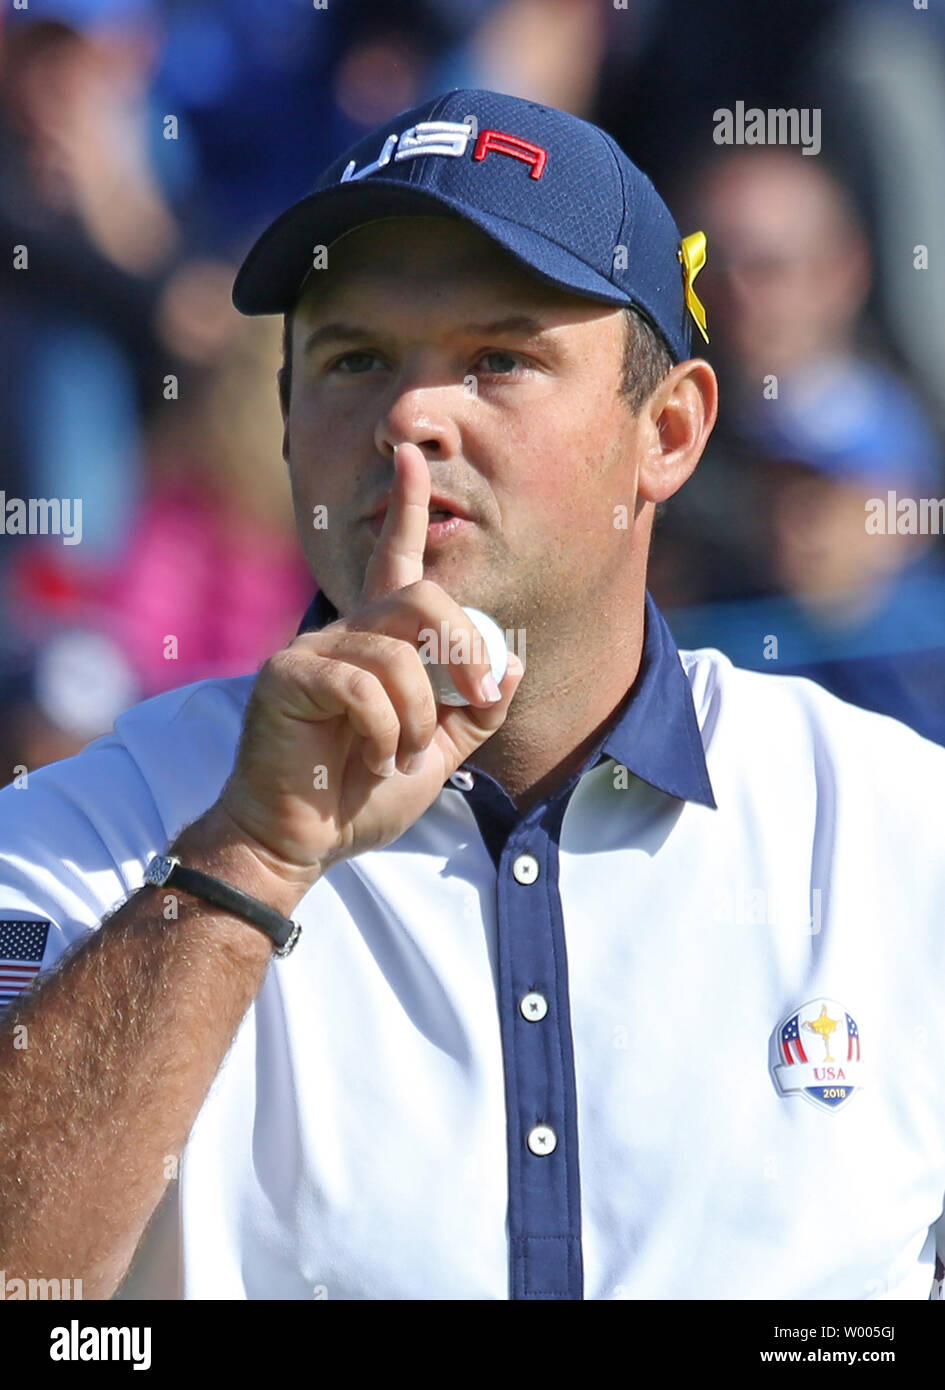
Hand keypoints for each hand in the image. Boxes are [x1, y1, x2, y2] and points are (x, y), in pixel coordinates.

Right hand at [216, 443, 523, 895]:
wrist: (298, 843)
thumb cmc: (360, 795)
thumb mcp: (438, 754)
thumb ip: (475, 710)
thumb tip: (513, 662)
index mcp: (380, 643)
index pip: (395, 561)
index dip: (405, 507)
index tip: (410, 457)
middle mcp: (346, 633)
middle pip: (421, 599)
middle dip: (464, 650)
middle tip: (476, 699)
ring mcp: (312, 649)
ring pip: (397, 652)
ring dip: (419, 715)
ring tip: (401, 757)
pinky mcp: (287, 676)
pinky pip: (361, 685)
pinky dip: (384, 732)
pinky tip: (372, 761)